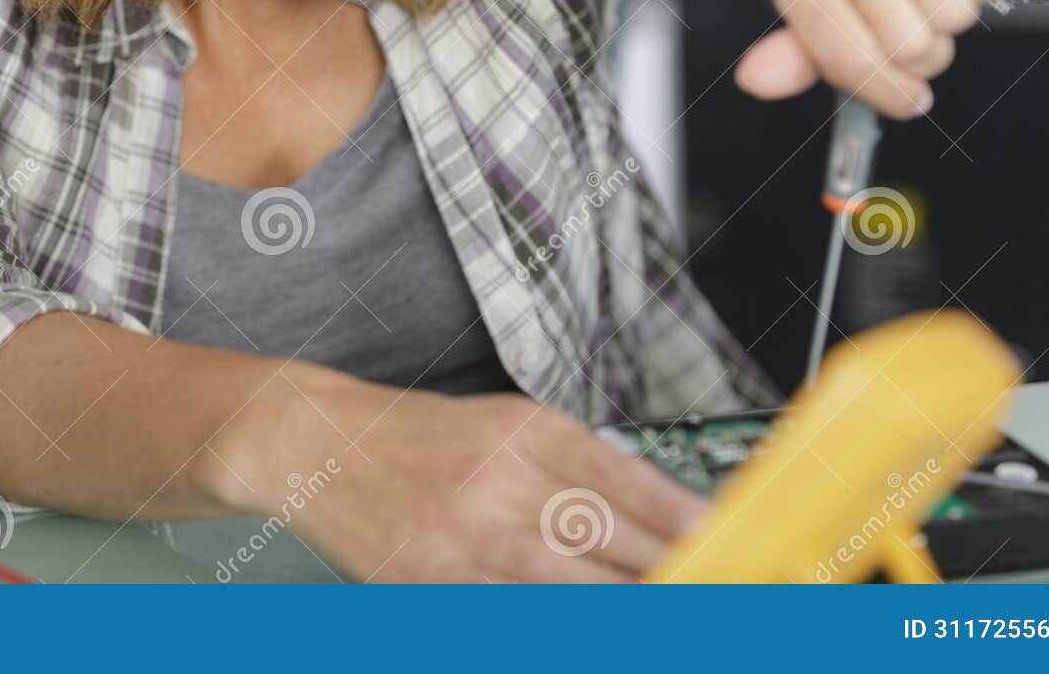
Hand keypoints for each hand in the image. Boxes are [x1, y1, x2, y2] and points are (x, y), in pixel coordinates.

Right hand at [229, 372, 707, 582]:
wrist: (319, 441)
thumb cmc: (417, 436)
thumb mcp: (504, 426)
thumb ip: (575, 466)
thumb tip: (653, 514)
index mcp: (533, 429)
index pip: (633, 483)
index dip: (688, 525)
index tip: (729, 549)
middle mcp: (508, 476)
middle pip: (614, 538)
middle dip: (671, 574)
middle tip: (715, 594)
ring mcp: (471, 531)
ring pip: (574, 584)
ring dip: (625, 604)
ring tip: (664, 610)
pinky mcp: (435, 576)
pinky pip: (511, 611)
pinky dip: (553, 621)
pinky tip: (578, 623)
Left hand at [735, 0, 1014, 118]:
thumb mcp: (827, 18)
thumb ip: (797, 58)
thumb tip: (754, 79)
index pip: (851, 62)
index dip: (891, 91)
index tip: (909, 95)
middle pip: (908, 46)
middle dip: (926, 52)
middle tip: (919, 21)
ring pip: (952, 15)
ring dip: (954, 15)